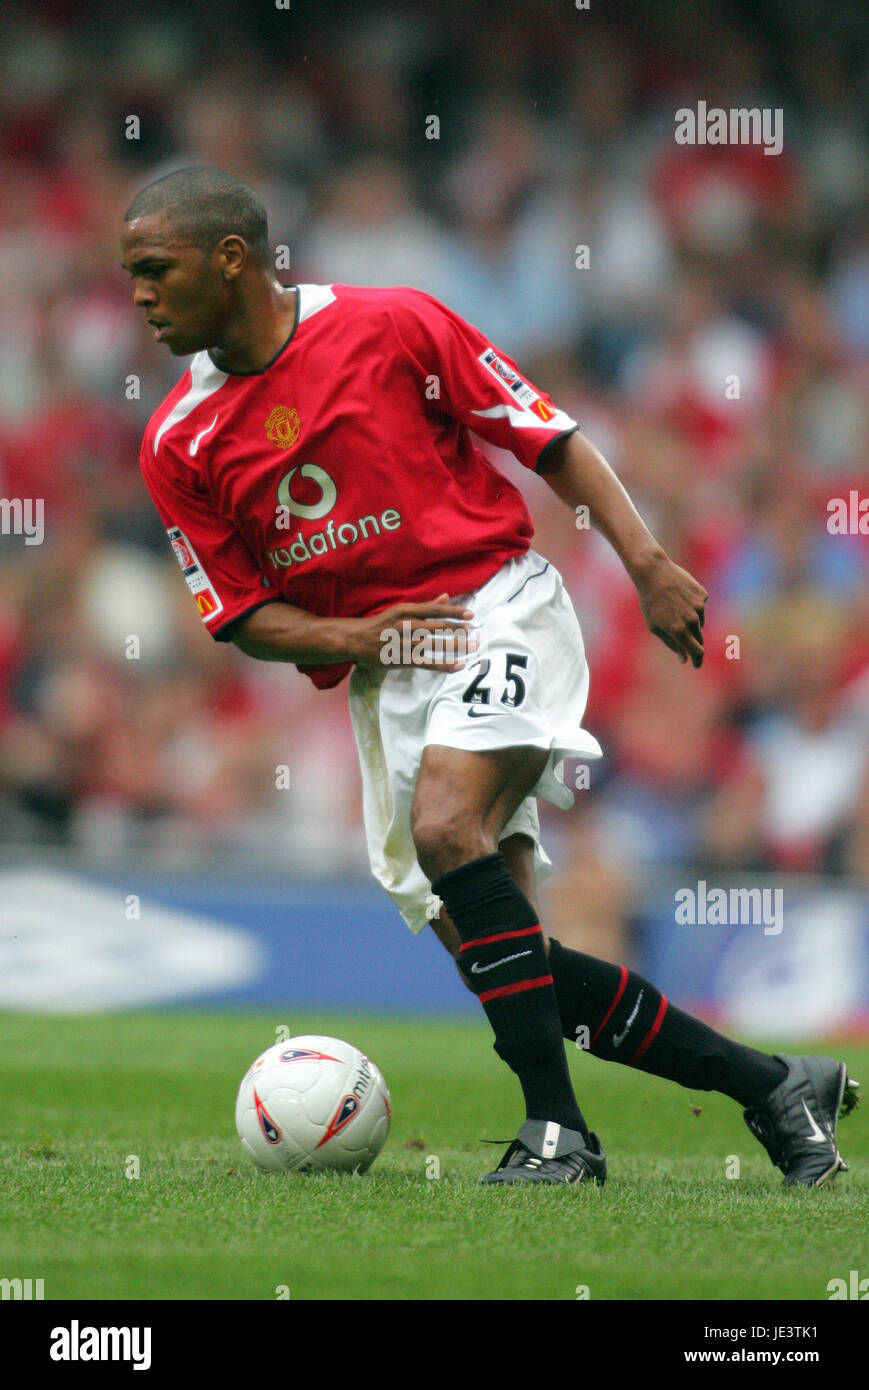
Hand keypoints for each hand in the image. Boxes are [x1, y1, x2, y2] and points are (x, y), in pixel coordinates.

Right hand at [352, 594, 477, 670]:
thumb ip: (424, 605)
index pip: (435, 610)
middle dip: (458, 629)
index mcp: (406, 611)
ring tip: (473, 646)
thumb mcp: (400, 610)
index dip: (454, 612)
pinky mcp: (403, 659)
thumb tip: (446, 597)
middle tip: (473, 631)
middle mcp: (407, 626)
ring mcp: (405, 644)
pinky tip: (459, 665)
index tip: (470, 615)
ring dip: (457, 646)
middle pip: (438, 627)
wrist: (357, 640)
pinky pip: (428, 663)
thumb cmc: (380, 623)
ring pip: (436, 645)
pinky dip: (445, 665)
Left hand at [633, 555, 707, 667]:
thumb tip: (684, 659)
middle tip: (676, 629)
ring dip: (690, 620)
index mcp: (679, 631)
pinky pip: (700, 606)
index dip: (698, 660)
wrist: (654, 572)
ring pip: (699, 621)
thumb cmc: (649, 601)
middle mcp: (692, 620)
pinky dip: (692, 605)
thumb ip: (672, 644)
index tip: (696, 665)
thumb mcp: (655, 626)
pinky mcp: (702, 594)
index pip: (696, 652)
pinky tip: (679, 596)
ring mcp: (699, 606)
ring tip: (673, 608)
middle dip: (690, 639)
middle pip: (698, 638)